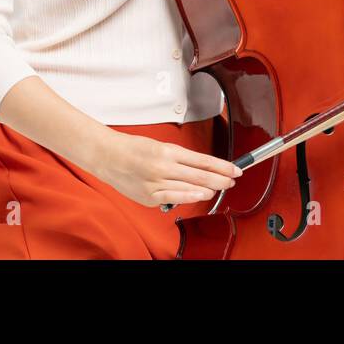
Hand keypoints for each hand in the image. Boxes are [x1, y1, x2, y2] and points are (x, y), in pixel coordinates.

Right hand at [92, 130, 241, 208]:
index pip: (203, 160)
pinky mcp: (149, 197)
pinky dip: (190, 196)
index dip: (222, 166)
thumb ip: (182, 158)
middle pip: (201, 175)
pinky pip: (174, 197)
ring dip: (209, 188)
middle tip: (233, 179)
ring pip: (190, 188)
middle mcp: (163, 168)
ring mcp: (156, 183)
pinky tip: (201, 195)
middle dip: (221, 178)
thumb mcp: (162, 146)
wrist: (108, 156)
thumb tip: (203, 167)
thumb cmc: (133, 148)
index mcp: (168, 152)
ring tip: (221, 187)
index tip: (235, 168)